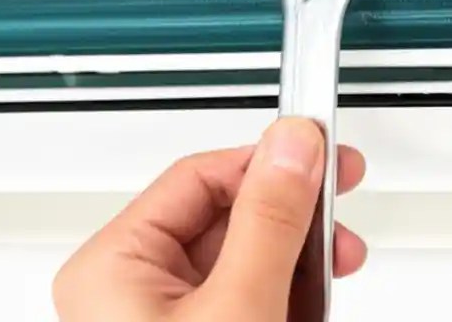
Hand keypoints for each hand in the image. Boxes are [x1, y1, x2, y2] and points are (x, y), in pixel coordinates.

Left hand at [53, 117, 366, 321]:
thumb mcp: (239, 304)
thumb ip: (269, 222)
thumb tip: (292, 146)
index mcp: (112, 266)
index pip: (200, 175)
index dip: (268, 163)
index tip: (323, 155)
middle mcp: (129, 291)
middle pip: (227, 218)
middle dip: (293, 221)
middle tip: (340, 216)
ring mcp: (162, 320)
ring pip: (243, 261)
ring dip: (297, 263)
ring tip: (333, 272)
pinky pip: (245, 298)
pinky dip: (286, 296)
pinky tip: (312, 304)